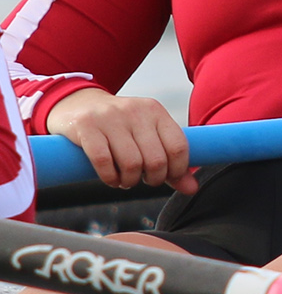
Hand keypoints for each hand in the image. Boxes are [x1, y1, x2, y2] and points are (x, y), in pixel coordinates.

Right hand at [46, 88, 196, 192]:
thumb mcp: (147, 136)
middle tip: (142, 180)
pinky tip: (111, 179)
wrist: (76, 104)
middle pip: (156, 159)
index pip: (178, 147)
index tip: (165, 177)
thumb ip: (170, 162)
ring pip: (131, 163)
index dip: (176, 170)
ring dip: (129, 181)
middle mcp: (135, 111)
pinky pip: (103, 160)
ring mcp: (110, 117)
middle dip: (152, 179)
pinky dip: (110, 177)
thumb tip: (192, 189)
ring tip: (125, 180)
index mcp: (156, 111)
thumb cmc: (119, 127)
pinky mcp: (86, 126)